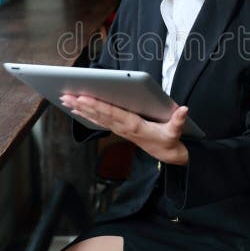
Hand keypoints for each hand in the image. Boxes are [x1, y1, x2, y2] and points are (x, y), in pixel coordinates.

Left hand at [60, 93, 189, 164]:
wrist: (167, 155)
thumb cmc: (169, 141)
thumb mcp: (176, 132)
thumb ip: (178, 121)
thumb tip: (184, 109)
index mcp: (133, 125)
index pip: (112, 113)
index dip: (97, 105)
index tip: (83, 97)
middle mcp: (123, 127)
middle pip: (99, 114)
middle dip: (82, 104)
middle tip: (66, 95)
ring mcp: (119, 129)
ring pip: (96, 117)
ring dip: (80, 109)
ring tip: (65, 100)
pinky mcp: (119, 129)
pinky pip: (100, 120)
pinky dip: (87, 114)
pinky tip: (77, 109)